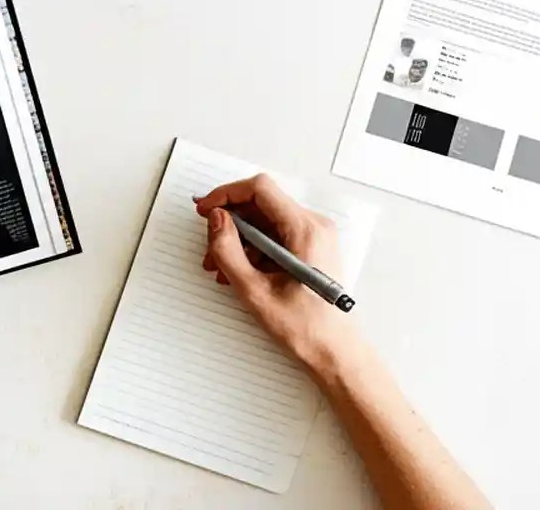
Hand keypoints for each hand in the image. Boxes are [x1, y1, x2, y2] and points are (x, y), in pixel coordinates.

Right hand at [194, 174, 353, 364]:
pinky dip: (253, 248)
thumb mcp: (255, 290)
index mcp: (305, 230)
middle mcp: (314, 226)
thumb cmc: (306, 327)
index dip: (226, 194)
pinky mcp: (310, 247)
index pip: (260, 189)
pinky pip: (275, 234)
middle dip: (229, 222)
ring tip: (221, 266)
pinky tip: (239, 271)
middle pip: (260, 204)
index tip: (206, 209)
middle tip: (210, 244)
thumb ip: (228, 250)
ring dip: (238, 239)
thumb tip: (216, 220)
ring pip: (265, 221)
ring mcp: (314, 236)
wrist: (334, 349)